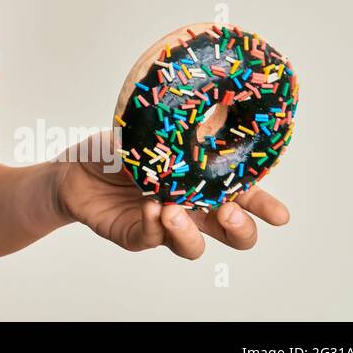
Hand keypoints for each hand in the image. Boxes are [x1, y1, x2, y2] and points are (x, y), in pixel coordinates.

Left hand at [51, 129, 290, 258]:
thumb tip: (212, 106)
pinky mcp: (137, 235)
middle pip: (233, 234)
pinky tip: (150, 210)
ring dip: (190, 232)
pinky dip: (154, 227)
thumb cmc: (116, 149)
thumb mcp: (152, 133)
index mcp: (203, 182)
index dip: (264, 207)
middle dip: (240, 229)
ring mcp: (165, 225)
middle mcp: (190, 208)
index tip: (280, 216)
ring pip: (194, 247)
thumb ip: (181, 130)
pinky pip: (152, 240)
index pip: (243, 197)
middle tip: (228, 213)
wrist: (72, 168)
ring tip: (173, 211)